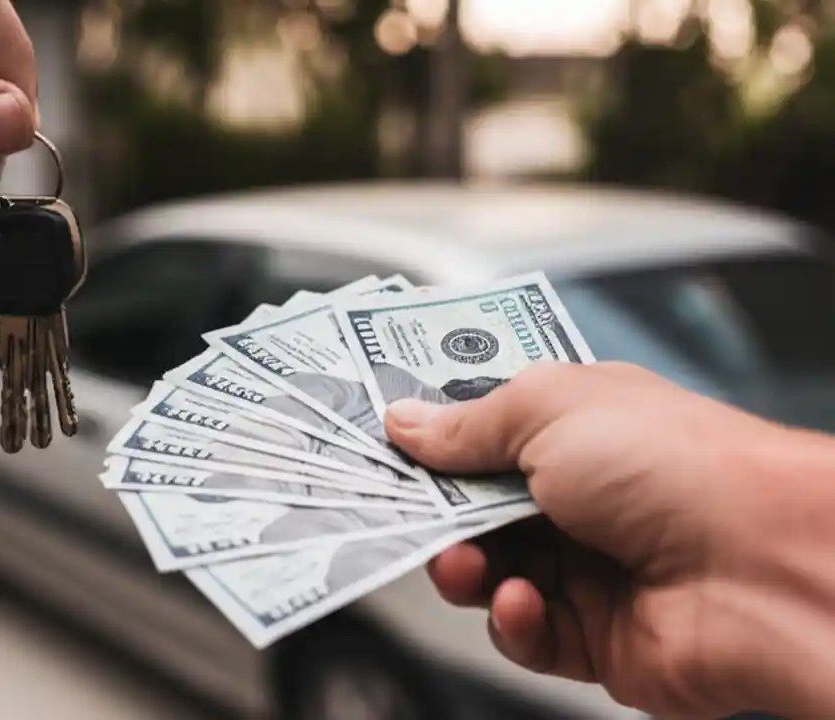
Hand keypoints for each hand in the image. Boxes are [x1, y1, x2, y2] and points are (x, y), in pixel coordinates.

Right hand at [386, 362, 834, 717]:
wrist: (767, 565)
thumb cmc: (676, 464)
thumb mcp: (547, 411)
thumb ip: (465, 423)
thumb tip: (402, 422)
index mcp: (575, 428)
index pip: (484, 430)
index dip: (432, 437)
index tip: (377, 442)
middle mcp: (579, 496)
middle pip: (472, 508)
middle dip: (431, 512)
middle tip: (392, 511)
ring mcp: (588, 567)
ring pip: (487, 575)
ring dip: (463, 570)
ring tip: (463, 563)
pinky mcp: (596, 638)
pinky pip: (524, 634)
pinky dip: (514, 621)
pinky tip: (526, 603)